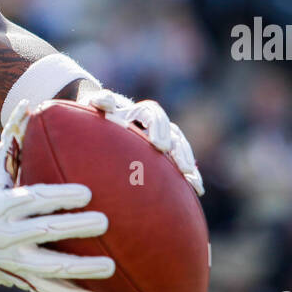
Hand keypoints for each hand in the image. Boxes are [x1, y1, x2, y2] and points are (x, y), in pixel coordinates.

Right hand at [0, 99, 114, 291]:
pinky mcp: (22, 282)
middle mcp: (4, 236)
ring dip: (81, 270)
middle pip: (42, 233)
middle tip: (104, 221)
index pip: (32, 199)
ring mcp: (13, 262)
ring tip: (110, 267)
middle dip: (73, 228)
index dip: (59, 197)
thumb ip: (12, 137)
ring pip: (50, 269)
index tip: (87, 192)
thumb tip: (29, 104)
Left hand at [78, 86, 204, 196]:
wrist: (99, 125)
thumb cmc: (96, 116)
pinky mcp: (163, 156)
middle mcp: (154, 125)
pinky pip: (179, 164)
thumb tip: (103, 101)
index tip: (160, 146)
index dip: (159, 128)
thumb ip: (100, 102)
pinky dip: (189, 176)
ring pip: (179, 148)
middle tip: (183, 168)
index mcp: (138, 112)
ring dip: (186, 162)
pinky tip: (197, 190)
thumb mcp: (94, 107)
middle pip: (173, 133)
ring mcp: (161, 139)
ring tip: (192, 180)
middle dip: (179, 151)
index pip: (153, 114)